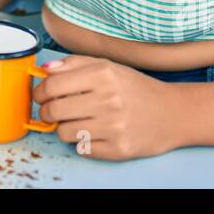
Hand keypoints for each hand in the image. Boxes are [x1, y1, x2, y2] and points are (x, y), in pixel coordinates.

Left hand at [33, 55, 185, 159]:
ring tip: (77, 122)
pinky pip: (81, 149)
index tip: (42, 95)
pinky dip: (83, 142)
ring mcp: (113, 127)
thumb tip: (44, 70)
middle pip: (53, 111)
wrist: (173, 113)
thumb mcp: (108, 66)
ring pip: (64, 133)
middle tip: (54, 110)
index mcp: (103, 75)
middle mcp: (108, 100)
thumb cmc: (136, 89)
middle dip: (47, 112)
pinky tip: (94, 133)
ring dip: (65, 128)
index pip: (52, 85)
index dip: (40, 92)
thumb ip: (74, 64)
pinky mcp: (118, 149)